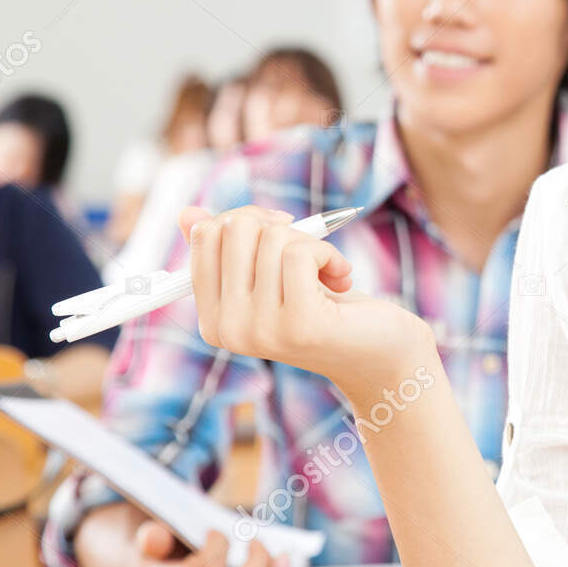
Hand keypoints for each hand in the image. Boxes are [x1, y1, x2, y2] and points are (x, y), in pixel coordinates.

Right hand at [179, 204, 431, 387]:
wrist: (380, 352)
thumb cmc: (326, 308)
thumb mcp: (273, 275)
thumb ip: (229, 249)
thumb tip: (187, 214)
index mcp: (213, 319)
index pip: (206, 236)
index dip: (249, 219)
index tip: (280, 230)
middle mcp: (228, 331)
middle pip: (235, 228)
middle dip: (280, 226)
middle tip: (307, 253)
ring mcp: (260, 331)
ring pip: (272, 238)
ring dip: (312, 244)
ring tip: (327, 273)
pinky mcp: (298, 325)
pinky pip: (300, 253)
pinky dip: (330, 255)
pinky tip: (341, 278)